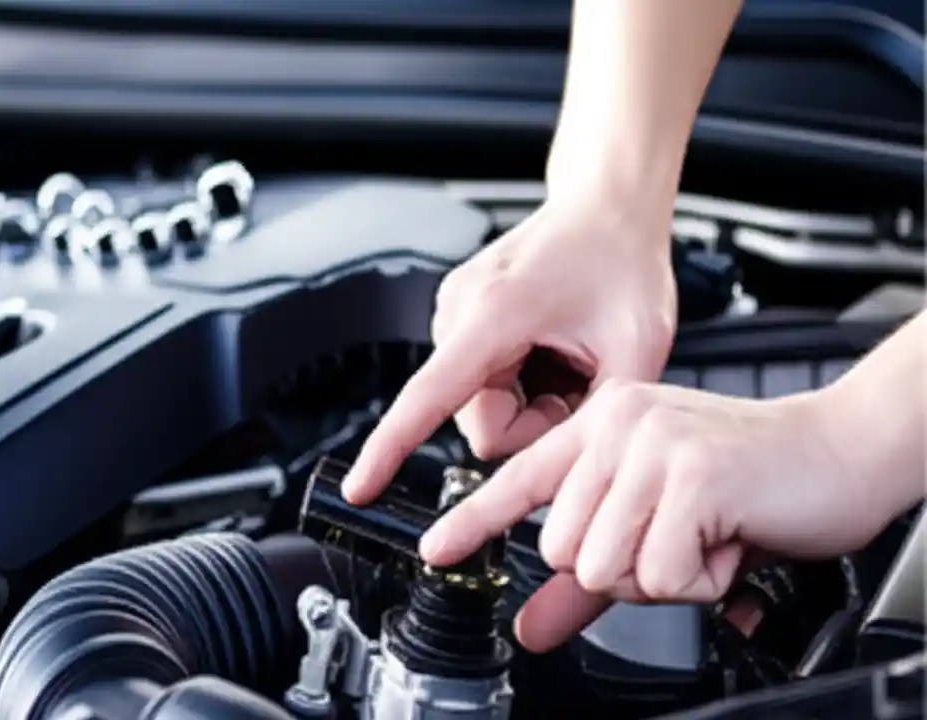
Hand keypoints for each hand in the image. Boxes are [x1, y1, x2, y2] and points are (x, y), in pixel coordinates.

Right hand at [342, 194, 676, 504]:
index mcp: (492, 314)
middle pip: (477, 419)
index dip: (390, 449)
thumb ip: (597, 420)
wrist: (608, 207)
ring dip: (529, 401)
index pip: (427, 397)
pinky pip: (481, 382)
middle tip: (579, 384)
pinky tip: (550, 350)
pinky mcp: (461, 316)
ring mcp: (455, 312)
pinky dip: (521, 382)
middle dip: (531, 422)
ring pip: (480, 406)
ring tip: (568, 358)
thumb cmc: (623, 262)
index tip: (358, 489)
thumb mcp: (637, 351)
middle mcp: (459, 310)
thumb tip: (557, 466)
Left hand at [418, 380, 900, 652]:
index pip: (519, 481)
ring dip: (664, 576)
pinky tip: (727, 539)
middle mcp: (616, 424)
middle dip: (624, 569)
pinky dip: (700, 579)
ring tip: (705, 535)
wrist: (837, 453)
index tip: (435, 551)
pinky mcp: (689, 473)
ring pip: (602, 565)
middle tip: (679, 539)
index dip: (472, 523)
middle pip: (562, 550)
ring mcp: (650, 443)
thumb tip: (530, 624)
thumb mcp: (657, 527)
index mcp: (601, 427)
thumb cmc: (746, 487)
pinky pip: (658, 572)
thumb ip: (587, 580)